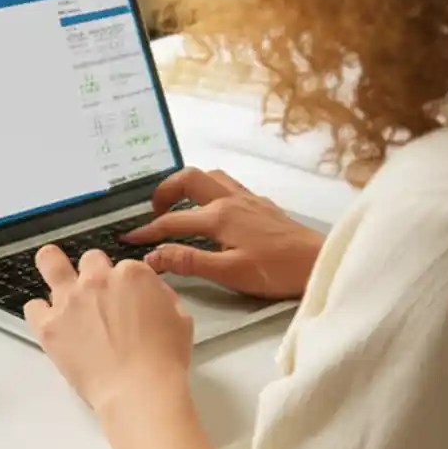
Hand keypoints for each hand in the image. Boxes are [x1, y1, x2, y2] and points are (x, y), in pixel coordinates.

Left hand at [24, 247, 193, 413]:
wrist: (139, 391)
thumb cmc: (162, 361)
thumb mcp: (180, 319)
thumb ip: (161, 296)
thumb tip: (150, 294)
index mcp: (131, 275)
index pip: (124, 267)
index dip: (125, 285)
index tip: (126, 300)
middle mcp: (97, 281)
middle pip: (90, 261)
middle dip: (94, 274)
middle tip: (96, 293)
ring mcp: (69, 301)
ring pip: (50, 262)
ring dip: (53, 267)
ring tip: (55, 275)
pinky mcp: (49, 326)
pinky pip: (33, 307)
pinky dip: (39, 312)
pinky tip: (49, 321)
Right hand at [122, 168, 323, 298]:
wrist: (319, 263)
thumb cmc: (276, 271)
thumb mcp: (229, 272)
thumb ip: (189, 261)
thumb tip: (153, 255)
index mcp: (219, 216)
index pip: (172, 220)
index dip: (147, 230)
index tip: (128, 238)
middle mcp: (230, 199)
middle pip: (188, 179)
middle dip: (164, 191)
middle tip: (153, 212)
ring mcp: (248, 198)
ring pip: (209, 176)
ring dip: (187, 185)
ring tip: (178, 205)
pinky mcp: (261, 203)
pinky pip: (227, 184)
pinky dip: (209, 189)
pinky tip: (211, 208)